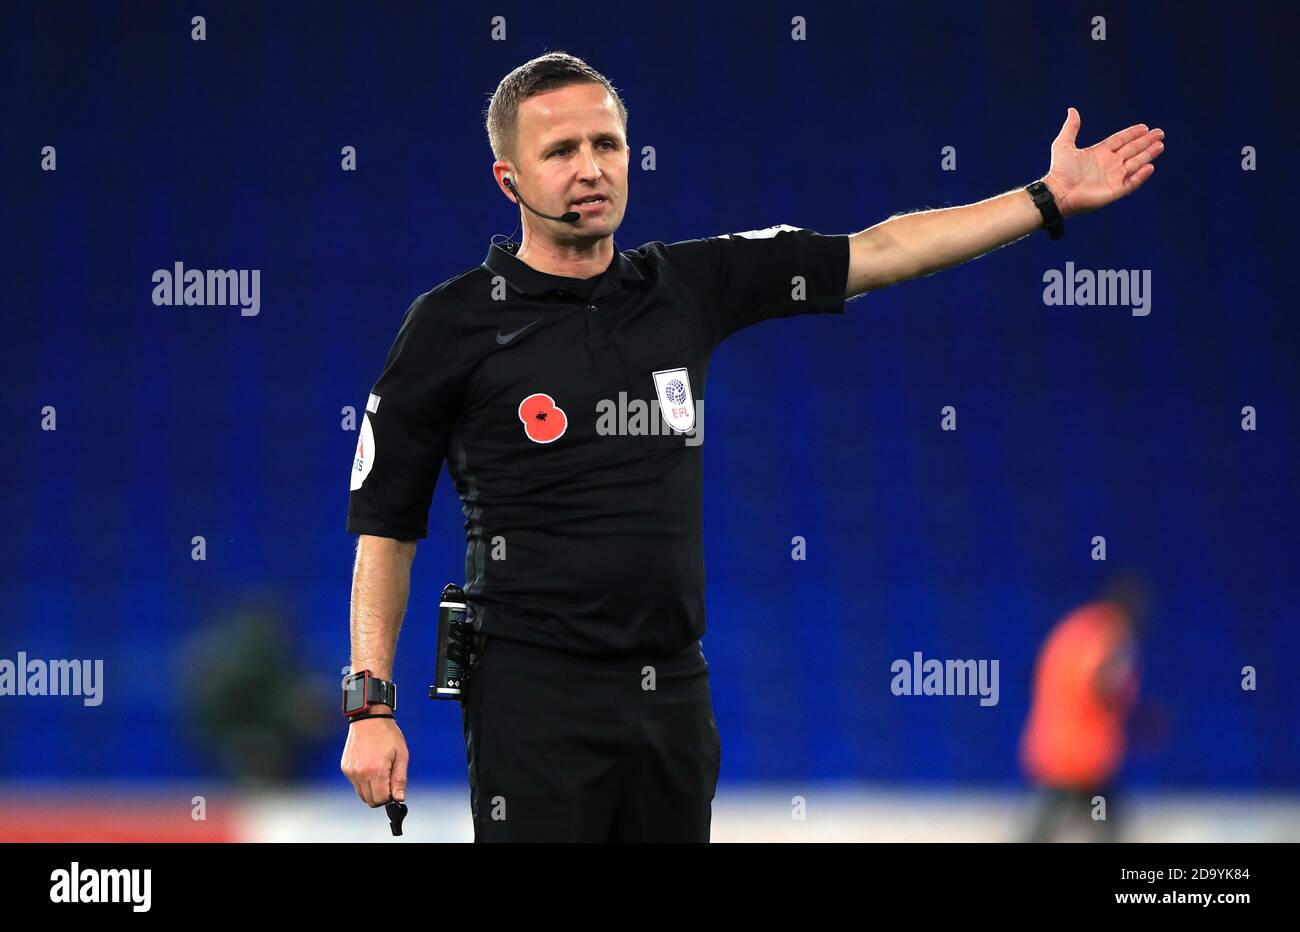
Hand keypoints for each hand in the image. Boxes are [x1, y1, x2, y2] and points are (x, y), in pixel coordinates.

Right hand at [340, 714, 408, 806]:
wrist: (369, 719)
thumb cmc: (387, 735)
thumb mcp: (401, 755)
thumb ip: (400, 780)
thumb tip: (399, 798)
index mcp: (375, 771)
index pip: (380, 800)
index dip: (389, 798)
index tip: (393, 788)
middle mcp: (360, 773)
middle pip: (370, 800)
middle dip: (380, 795)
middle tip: (387, 779)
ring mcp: (351, 771)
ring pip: (361, 794)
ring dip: (371, 789)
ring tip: (379, 771)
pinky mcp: (345, 768)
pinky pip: (355, 784)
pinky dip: (363, 781)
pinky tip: (370, 766)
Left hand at [1041, 108, 1165, 217]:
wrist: (1058, 192)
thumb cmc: (1059, 170)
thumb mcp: (1064, 145)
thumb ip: (1071, 128)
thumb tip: (1072, 110)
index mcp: (1099, 152)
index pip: (1120, 141)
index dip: (1132, 134)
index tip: (1145, 127)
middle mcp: (1109, 164)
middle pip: (1132, 150)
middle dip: (1146, 142)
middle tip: (1159, 133)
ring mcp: (1113, 177)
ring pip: (1136, 164)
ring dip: (1148, 155)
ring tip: (1160, 145)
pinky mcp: (1115, 191)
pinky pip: (1132, 183)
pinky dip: (1141, 176)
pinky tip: (1150, 167)